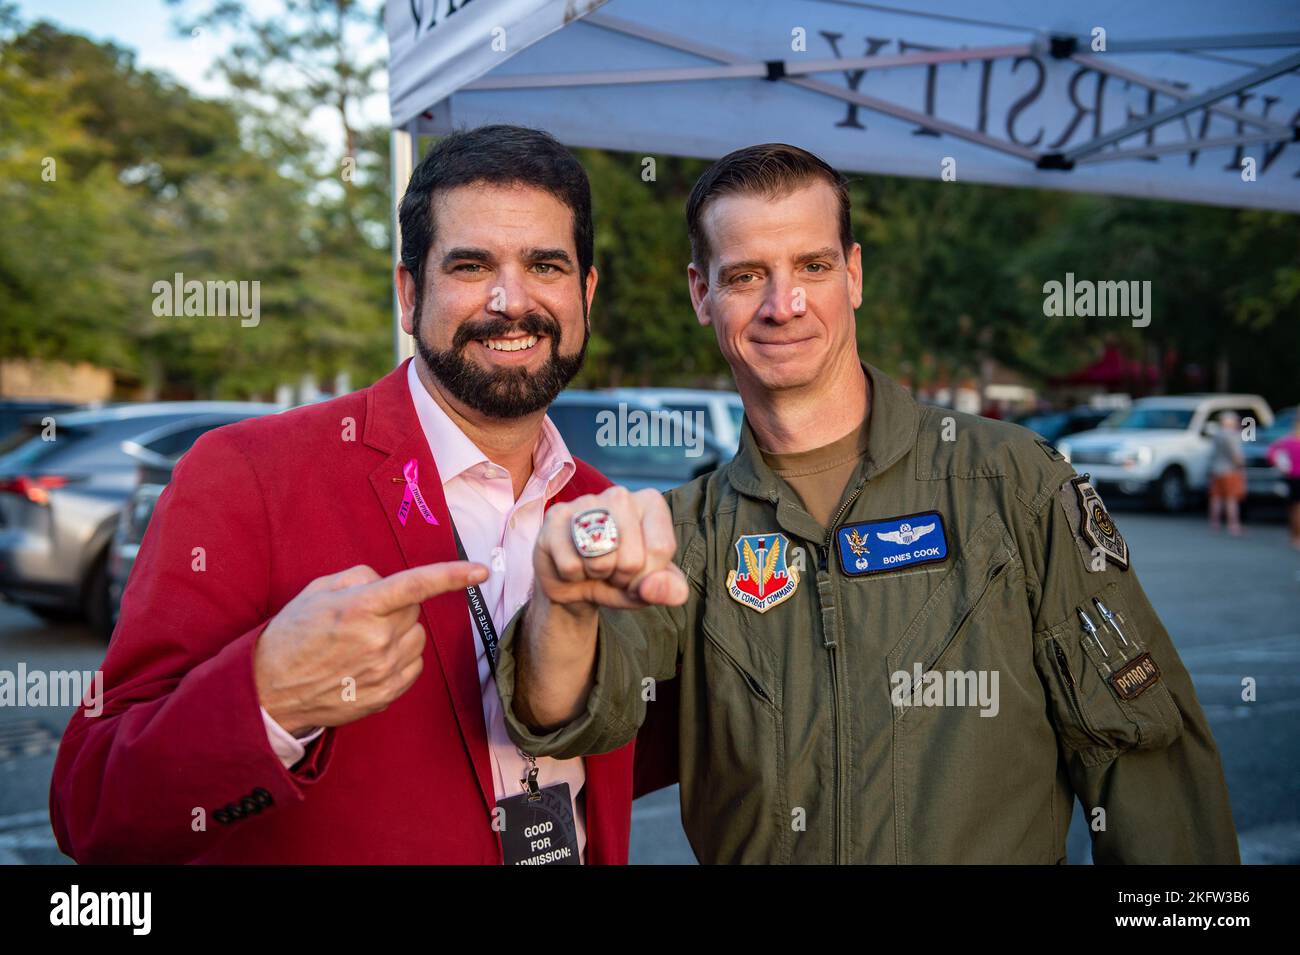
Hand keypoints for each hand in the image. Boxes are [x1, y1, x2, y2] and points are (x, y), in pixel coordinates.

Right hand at [254, 561, 487, 736]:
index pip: (417, 586)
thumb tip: (387, 581)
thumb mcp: (317, 592)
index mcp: (360, 608)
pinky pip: (413, 665)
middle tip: (361, 619)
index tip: (481, 571)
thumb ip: (359, 578)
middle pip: (414, 612)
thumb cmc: (291, 636)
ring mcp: (384, 671)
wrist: (269, 692)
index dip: (453, 576)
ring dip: (398, 635)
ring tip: (360, 644)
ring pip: (416, 639)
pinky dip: (399, 659)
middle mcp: (377, 640)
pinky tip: (366, 663)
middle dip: (395, 609)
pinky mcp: (386, 694)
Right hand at [534, 487, 688, 613]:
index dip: (648, 576)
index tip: (637, 571)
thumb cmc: (620, 576)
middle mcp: (620, 495)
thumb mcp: (652, 587)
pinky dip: (572, 576)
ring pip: (600, 560)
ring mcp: (584, 502)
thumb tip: (653, 587)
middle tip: (612, 569)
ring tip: (594, 565)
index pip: (661, 549)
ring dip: (597, 575)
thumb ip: (670, 589)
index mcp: (651, 503)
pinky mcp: (555, 517)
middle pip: (632, 559)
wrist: (575, 582)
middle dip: (622, 578)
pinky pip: (570, 565)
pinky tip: (572, 562)